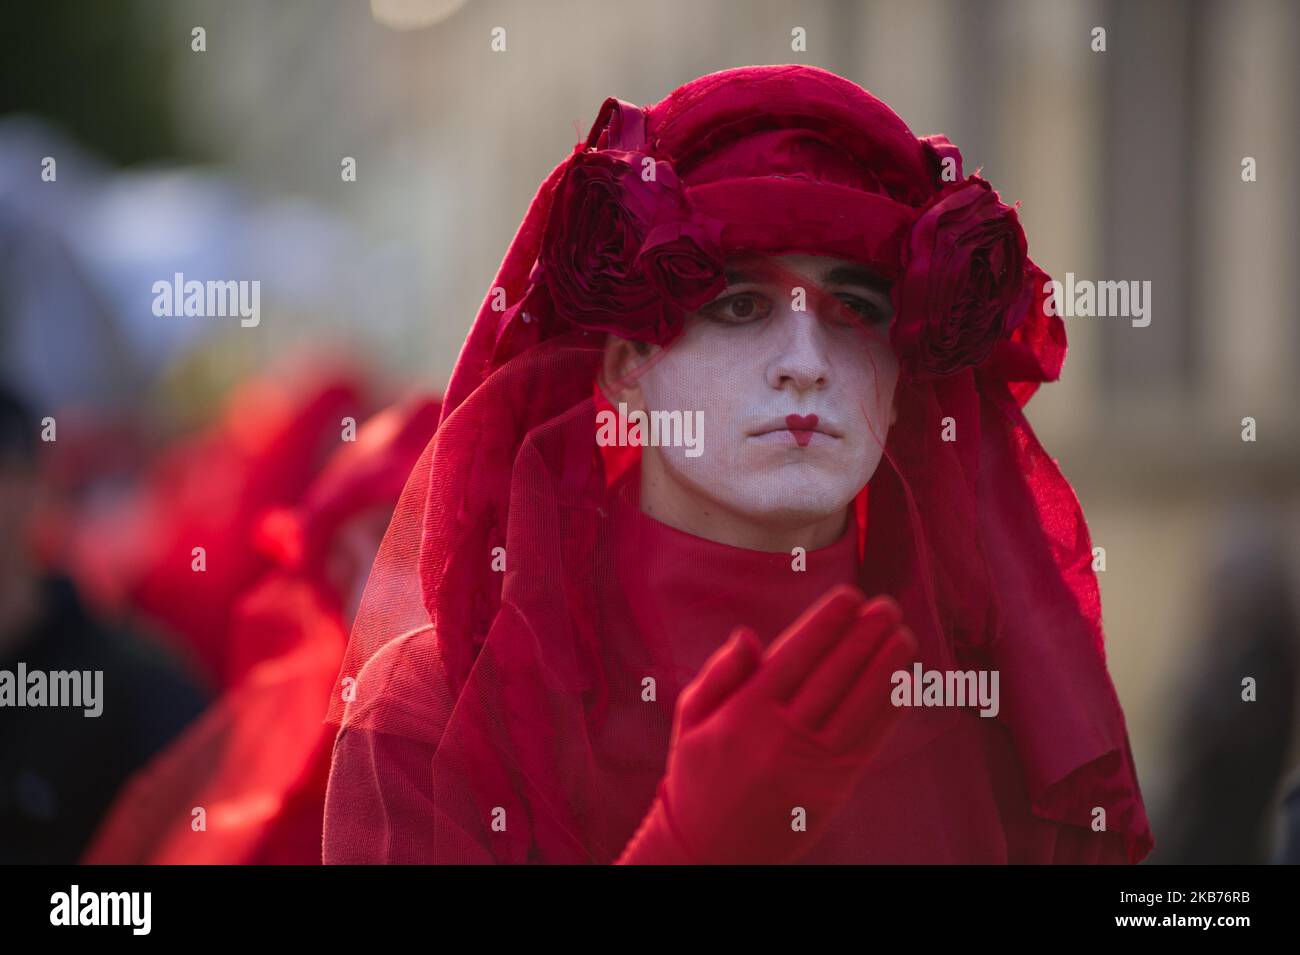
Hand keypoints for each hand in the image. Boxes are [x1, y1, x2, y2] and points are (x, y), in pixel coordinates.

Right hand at [620, 584, 916, 864]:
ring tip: (903, 636)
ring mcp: (810, 763)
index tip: (850, 597)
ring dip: (885, 667)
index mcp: (743, 713)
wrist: (710, 851)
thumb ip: (720, 674)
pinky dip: (889, 708)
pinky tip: (903, 682)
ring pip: (857, 705)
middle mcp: (779, 735)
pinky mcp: (833, 787)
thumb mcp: (691, 719)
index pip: (795, 656)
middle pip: (832, 675)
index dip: (826, 623)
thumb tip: (747, 635)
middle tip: (887, 606)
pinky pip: (868, 740)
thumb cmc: (698, 776)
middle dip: (864, 636)